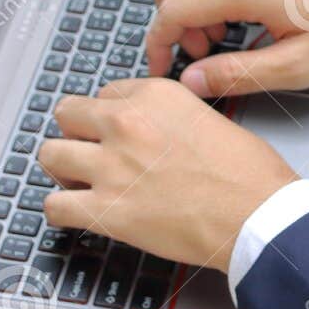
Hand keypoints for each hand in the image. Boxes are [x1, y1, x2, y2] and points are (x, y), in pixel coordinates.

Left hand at [39, 78, 297, 272]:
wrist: (257, 215)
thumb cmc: (248, 172)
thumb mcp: (211, 117)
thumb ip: (171, 116)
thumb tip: (154, 131)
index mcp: (155, 95)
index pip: (107, 92)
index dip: (110, 113)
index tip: (117, 130)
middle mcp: (126, 123)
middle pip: (67, 114)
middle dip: (77, 132)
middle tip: (91, 150)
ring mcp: (111, 167)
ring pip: (51, 155)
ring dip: (63, 168)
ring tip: (79, 181)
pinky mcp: (106, 210)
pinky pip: (54, 206)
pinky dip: (61, 210)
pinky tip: (77, 212)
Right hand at [144, 0, 308, 97]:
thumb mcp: (302, 65)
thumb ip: (240, 75)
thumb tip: (191, 82)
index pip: (171, 10)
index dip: (158, 43)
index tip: (165, 68)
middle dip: (173, 21)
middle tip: (206, 54)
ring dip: (192, 1)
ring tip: (227, 36)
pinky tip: (248, 14)